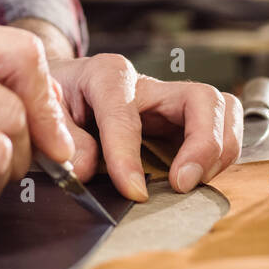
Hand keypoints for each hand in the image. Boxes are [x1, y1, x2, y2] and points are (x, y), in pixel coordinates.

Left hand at [48, 55, 243, 200]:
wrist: (63, 86)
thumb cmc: (55, 99)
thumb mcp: (45, 113)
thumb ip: (62, 138)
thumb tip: (85, 169)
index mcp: (108, 75)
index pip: (127, 114)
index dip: (129, 157)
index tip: (134, 192)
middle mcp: (148, 83)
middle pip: (202, 99)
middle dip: (202, 145)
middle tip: (182, 184)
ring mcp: (170, 100)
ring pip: (223, 109)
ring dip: (218, 150)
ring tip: (191, 182)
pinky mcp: (183, 119)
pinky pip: (221, 126)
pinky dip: (220, 153)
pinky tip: (196, 176)